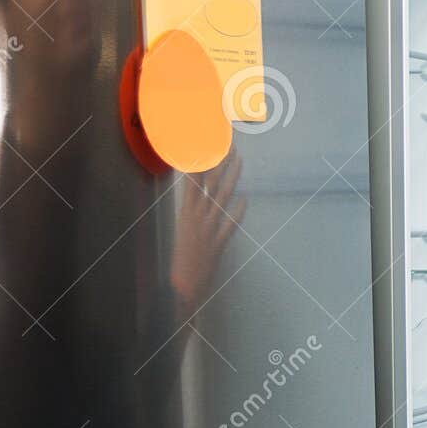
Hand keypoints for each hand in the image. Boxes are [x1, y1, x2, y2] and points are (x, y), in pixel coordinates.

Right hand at [170, 151, 245, 316]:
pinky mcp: (217, 243)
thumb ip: (193, 207)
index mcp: (186, 211)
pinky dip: (236, 212)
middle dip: (218, 162)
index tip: (205, 142)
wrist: (181, 285)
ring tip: (239, 161)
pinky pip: (228, 225)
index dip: (199, 160)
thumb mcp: (185, 225)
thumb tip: (199, 189)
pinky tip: (244, 200)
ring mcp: (207, 229)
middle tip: (227, 144)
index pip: (192, 179)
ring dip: (231, 178)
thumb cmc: (184, 255)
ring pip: (221, 198)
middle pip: (208, 183)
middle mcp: (196, 216)